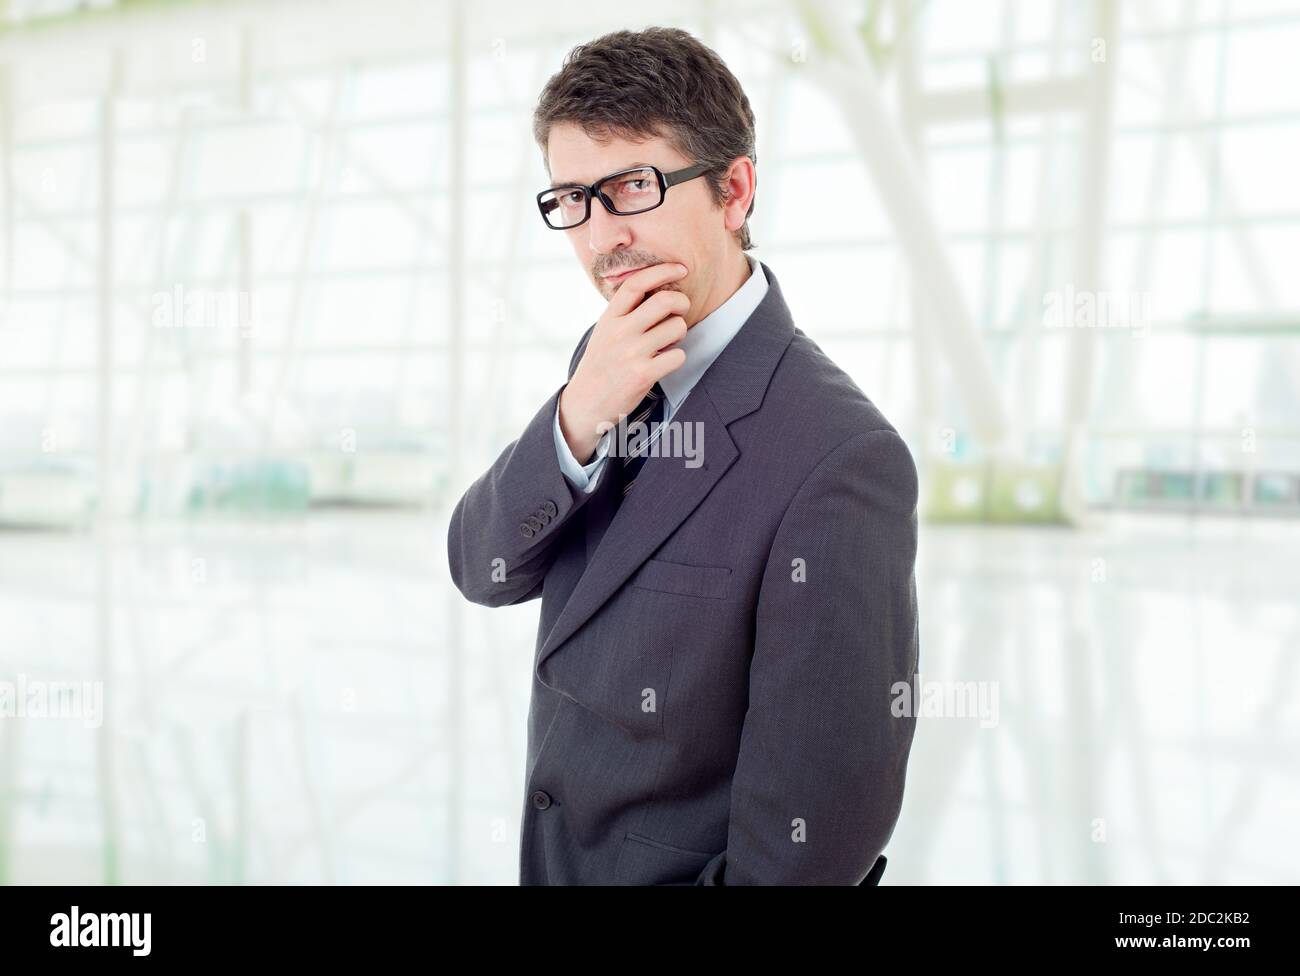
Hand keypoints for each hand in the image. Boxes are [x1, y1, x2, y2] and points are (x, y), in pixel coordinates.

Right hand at [559, 263, 689, 463]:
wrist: (586, 402)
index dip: (662, 271)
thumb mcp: (605, 331)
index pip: (637, 283)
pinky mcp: (643, 375)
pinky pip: (678, 355)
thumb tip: (657, 288)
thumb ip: (625, 311)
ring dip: (680, 333)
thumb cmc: (602, 364)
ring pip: (677, 327)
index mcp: (610, 318)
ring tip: (667, 342)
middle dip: (681, 302)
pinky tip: (664, 362)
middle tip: (681, 311)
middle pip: (665, 301)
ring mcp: (632, 353)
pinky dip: (677, 357)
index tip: (680, 269)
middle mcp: (620, 332)